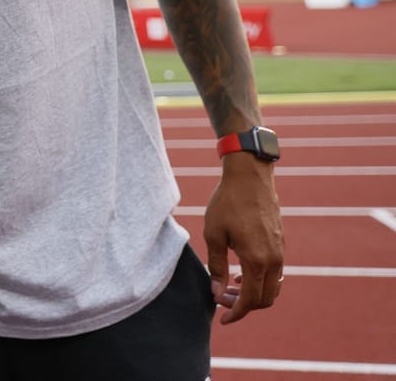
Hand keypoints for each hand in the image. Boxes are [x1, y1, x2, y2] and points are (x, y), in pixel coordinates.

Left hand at [203, 153, 284, 324]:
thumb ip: (217, 267)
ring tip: (230, 288)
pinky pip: (275, 273)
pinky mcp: (281, 243)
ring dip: (254, 294)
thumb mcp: (214, 235)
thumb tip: (217, 294)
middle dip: (244, 306)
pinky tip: (242, 273)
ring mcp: (281, 252)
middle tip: (221, 300)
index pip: (251, 301)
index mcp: (257, 260)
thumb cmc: (227, 203)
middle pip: (265, 299)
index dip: (236, 313)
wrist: (250, 176)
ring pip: (273, 287)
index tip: (222, 319)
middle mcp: (274, 260)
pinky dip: (261, 281)